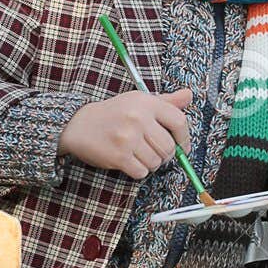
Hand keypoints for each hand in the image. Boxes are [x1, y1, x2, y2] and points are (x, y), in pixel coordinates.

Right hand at [58, 87, 192, 181]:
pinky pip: (141, 172)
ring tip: (138, 155)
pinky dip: (138, 171)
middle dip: (165, 155)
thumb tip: (189, 95)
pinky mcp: (119, 156)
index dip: (185, 138)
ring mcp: (128, 138)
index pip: (179, 121)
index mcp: (146, 103)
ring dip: (150, 164)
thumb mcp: (138, 101)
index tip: (182, 147)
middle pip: (169, 147)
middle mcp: (138, 118)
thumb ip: (166, 101)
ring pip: (156, 162)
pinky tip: (129, 161)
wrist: (78, 125)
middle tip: (154, 152)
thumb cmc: (113, 114)